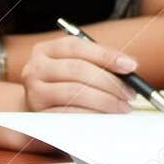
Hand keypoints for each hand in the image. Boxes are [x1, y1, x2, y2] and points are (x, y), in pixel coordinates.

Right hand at [20, 35, 139, 112]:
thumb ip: (96, 63)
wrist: (33, 113)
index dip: (106, 55)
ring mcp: (34, 93)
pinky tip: (105, 117)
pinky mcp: (39, 116)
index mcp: (46, 50)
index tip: (130, 65)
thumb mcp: (73, 67)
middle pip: (77, 69)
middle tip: (129, 93)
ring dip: (105, 100)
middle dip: (109, 81)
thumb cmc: (61, 86)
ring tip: (122, 106)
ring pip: (75, 92)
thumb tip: (128, 66)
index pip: (77, 47)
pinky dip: (91, 114)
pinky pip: (69, 113)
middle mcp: (35, 68)